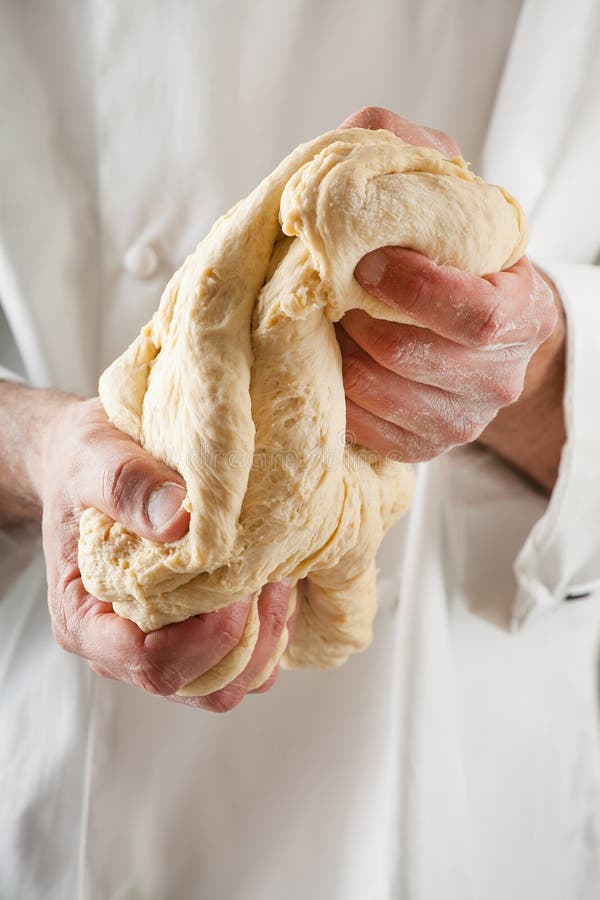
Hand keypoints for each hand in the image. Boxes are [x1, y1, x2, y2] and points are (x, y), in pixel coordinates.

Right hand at [37, 394, 297, 711]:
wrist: (86, 463)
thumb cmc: (81, 462)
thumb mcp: (92, 456)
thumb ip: (126, 485)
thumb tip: (179, 519)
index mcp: (85, 620)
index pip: (149, 661)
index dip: (205, 637)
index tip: (239, 587)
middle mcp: (120, 648)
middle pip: (199, 685)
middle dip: (248, 640)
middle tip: (272, 577)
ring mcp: (160, 646)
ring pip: (229, 682)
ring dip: (266, 638)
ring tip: (279, 576)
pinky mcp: (192, 634)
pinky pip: (244, 660)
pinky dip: (270, 630)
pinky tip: (276, 579)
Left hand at [338, 108, 558, 464]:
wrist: (466, 323)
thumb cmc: (451, 254)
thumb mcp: (444, 194)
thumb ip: (410, 152)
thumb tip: (361, 138)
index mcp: (523, 310)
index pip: (475, 315)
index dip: (415, 291)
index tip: (366, 265)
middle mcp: (501, 373)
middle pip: (419, 360)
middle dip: (361, 325)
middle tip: (329, 297)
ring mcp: (466, 418)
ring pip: (388, 400)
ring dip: (344, 361)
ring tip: (327, 327)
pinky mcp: (427, 447)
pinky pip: (374, 434)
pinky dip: (343, 400)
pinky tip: (333, 366)